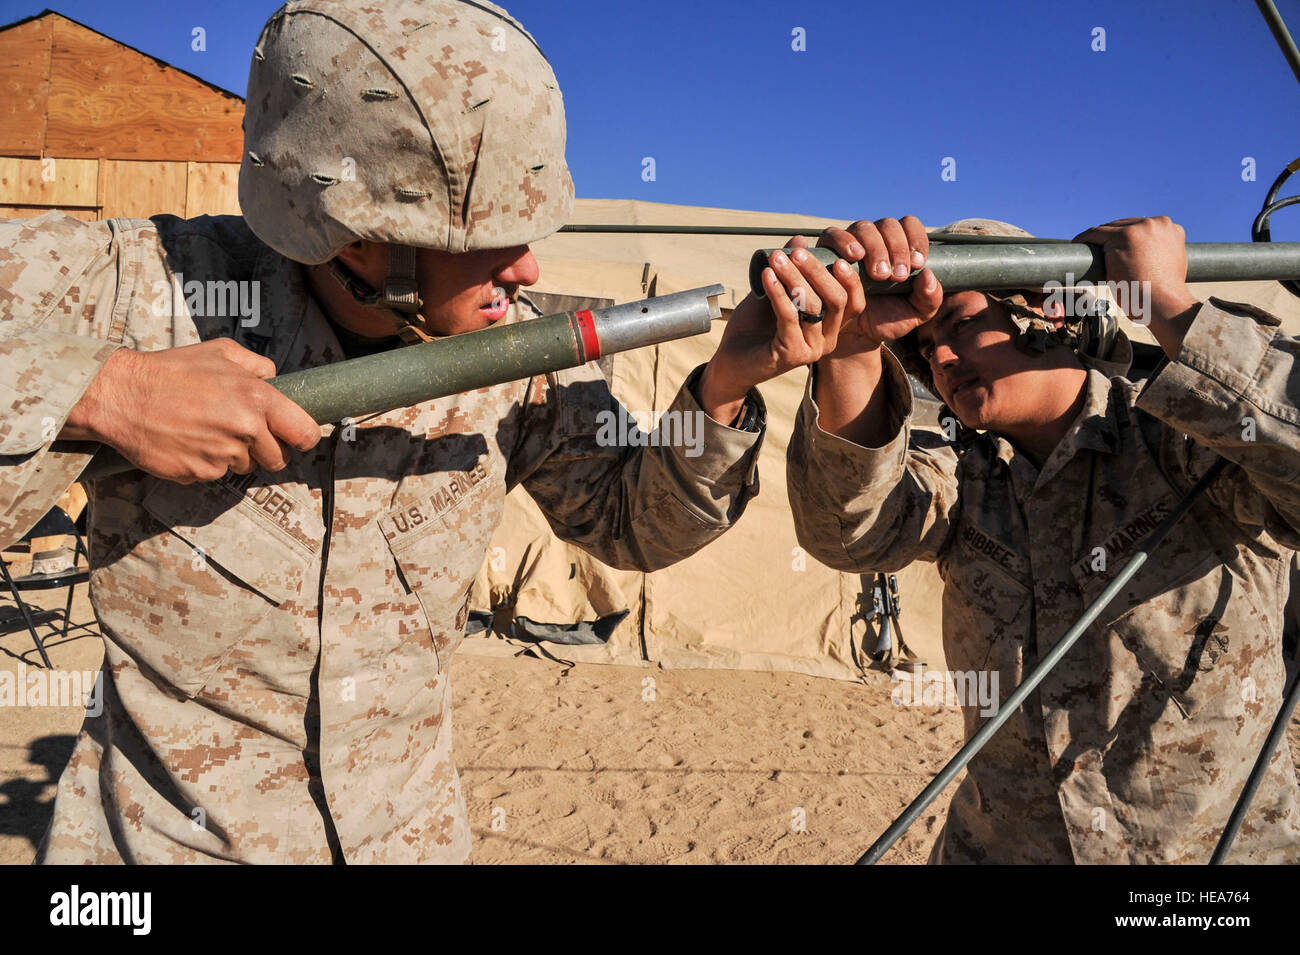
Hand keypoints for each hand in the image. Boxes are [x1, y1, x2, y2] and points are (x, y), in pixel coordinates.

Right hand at [62, 338, 320, 482]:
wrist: (121, 396)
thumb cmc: (171, 370)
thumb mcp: (220, 352)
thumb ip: (257, 365)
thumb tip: (276, 378)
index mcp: (257, 399)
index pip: (305, 433)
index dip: (304, 438)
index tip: (297, 438)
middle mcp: (245, 430)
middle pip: (279, 459)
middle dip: (267, 450)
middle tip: (245, 435)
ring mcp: (222, 456)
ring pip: (245, 467)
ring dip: (233, 455)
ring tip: (206, 430)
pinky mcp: (199, 474)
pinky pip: (215, 474)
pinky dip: (205, 463)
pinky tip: (187, 441)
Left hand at [697, 233, 861, 422]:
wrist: (730, 360)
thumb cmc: (755, 326)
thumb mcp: (776, 292)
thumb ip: (791, 270)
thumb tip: (800, 240)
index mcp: (832, 326)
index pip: (853, 299)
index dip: (850, 277)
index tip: (836, 255)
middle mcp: (828, 340)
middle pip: (836, 300)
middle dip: (817, 271)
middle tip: (796, 252)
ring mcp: (812, 350)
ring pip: (811, 306)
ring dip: (793, 277)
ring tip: (775, 258)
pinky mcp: (791, 354)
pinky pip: (789, 316)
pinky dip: (778, 292)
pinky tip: (767, 275)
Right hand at [816, 216, 943, 354]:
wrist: (855, 334)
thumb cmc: (887, 319)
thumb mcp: (915, 313)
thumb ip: (930, 297)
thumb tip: (928, 274)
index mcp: (900, 246)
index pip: (910, 226)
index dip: (916, 240)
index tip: (917, 264)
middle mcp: (876, 238)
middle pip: (888, 225)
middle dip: (897, 249)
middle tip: (897, 276)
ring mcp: (851, 241)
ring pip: (864, 228)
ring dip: (875, 248)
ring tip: (878, 274)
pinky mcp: (828, 249)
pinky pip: (834, 235)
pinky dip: (844, 242)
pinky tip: (854, 257)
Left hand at [1072, 216, 1197, 326]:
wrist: (1163, 302)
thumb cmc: (1163, 293)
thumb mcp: (1170, 265)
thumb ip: (1160, 253)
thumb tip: (1146, 258)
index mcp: (1171, 228)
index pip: (1141, 228)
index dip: (1126, 237)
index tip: (1115, 246)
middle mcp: (1158, 223)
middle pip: (1125, 225)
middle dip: (1112, 236)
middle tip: (1100, 249)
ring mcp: (1140, 228)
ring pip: (1110, 229)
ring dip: (1098, 238)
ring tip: (1088, 248)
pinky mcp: (1123, 236)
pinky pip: (1096, 234)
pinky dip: (1085, 239)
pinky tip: (1077, 244)